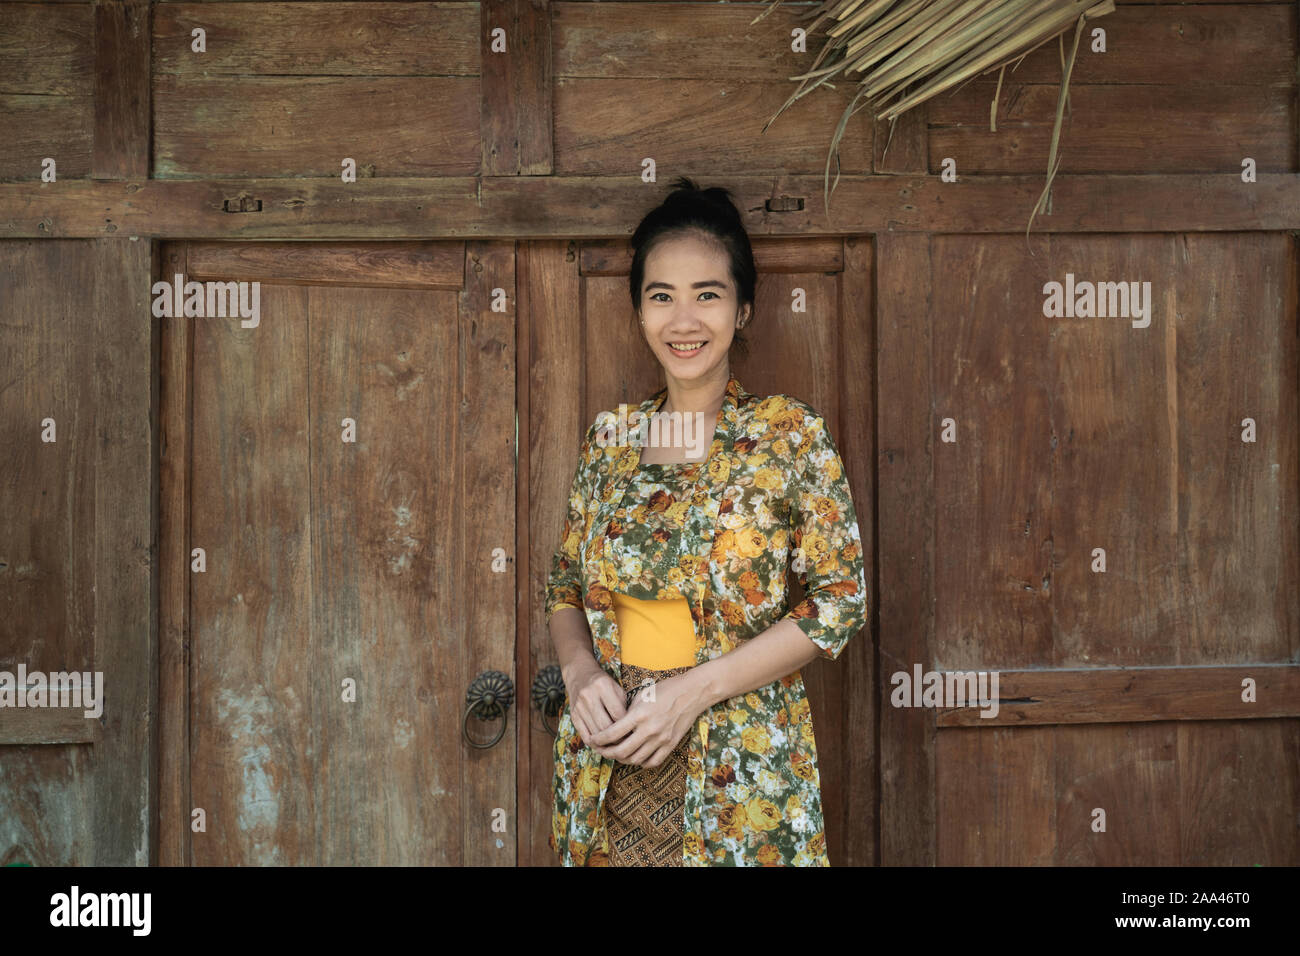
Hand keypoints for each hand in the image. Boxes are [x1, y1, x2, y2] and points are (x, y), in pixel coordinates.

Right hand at [564, 660, 626, 748]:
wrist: (580, 675)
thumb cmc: (604, 684)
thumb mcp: (616, 688)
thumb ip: (624, 705)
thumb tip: (631, 728)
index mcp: (602, 685)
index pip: (618, 714)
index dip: (627, 726)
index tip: (634, 732)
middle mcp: (588, 695)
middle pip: (605, 726)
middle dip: (617, 738)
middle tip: (626, 742)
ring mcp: (579, 707)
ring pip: (595, 734)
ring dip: (607, 743)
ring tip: (617, 746)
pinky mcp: (573, 716)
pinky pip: (585, 736)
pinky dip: (595, 743)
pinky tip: (603, 744)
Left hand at [585, 672, 704, 767]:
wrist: (691, 693)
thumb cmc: (665, 690)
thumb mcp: (641, 696)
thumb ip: (627, 712)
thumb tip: (614, 727)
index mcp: (639, 715)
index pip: (613, 733)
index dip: (599, 739)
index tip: (593, 740)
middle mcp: (649, 730)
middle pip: (621, 751)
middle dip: (607, 753)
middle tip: (601, 750)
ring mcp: (661, 739)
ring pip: (636, 759)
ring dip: (622, 759)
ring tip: (616, 754)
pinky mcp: (671, 745)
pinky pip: (652, 762)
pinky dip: (641, 763)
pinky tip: (635, 757)